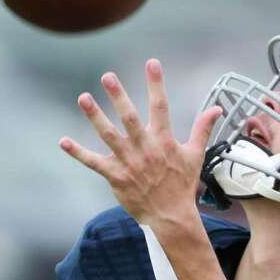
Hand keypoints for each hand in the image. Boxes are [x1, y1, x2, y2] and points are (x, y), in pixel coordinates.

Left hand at [60, 58, 223, 225]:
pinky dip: (78, 152)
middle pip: (130, 118)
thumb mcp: (195, 155)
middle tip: (107, 76)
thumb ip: (202, 129)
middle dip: (119, 96)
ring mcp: (128, 162)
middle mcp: (145, 149)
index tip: (152, 63)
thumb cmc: (183, 184)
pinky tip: (63, 141)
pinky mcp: (115, 176)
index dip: (156, 84)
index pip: (161, 106)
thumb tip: (216, 108)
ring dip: (95, 116)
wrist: (171, 216)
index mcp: (164, 141)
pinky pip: (93, 162)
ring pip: (109, 135)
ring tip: (83, 98)